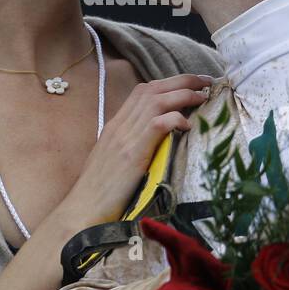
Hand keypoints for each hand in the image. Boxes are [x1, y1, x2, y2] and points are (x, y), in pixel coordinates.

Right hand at [53, 73, 213, 229]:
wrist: (83, 209)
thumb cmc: (99, 191)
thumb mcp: (113, 159)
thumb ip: (130, 143)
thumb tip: (155, 140)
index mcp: (115, 125)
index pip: (142, 91)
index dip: (168, 83)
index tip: (189, 84)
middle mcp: (120, 125)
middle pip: (152, 89)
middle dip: (182, 80)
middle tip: (206, 81)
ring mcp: (125, 137)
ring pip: (156, 101)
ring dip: (183, 94)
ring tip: (203, 96)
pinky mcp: (132, 153)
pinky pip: (157, 124)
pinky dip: (175, 118)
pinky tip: (187, 125)